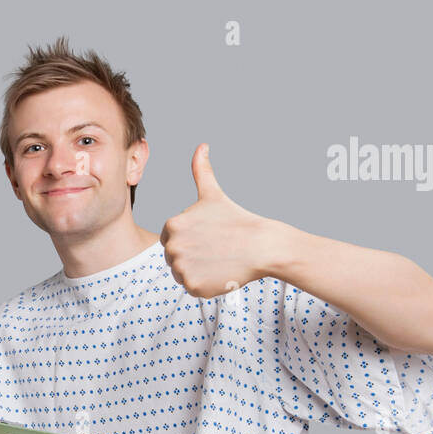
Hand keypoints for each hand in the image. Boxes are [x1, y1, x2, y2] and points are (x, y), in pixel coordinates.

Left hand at [159, 143, 278, 298]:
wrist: (263, 246)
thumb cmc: (238, 220)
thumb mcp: (213, 194)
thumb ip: (201, 171)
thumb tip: (202, 146)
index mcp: (172, 225)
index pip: (170, 239)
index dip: (190, 239)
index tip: (208, 237)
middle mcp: (172, 247)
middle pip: (174, 257)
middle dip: (192, 255)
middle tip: (215, 249)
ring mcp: (182, 268)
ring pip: (182, 273)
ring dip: (197, 270)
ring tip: (218, 260)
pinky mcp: (193, 286)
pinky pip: (192, 287)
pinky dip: (205, 284)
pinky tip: (220, 272)